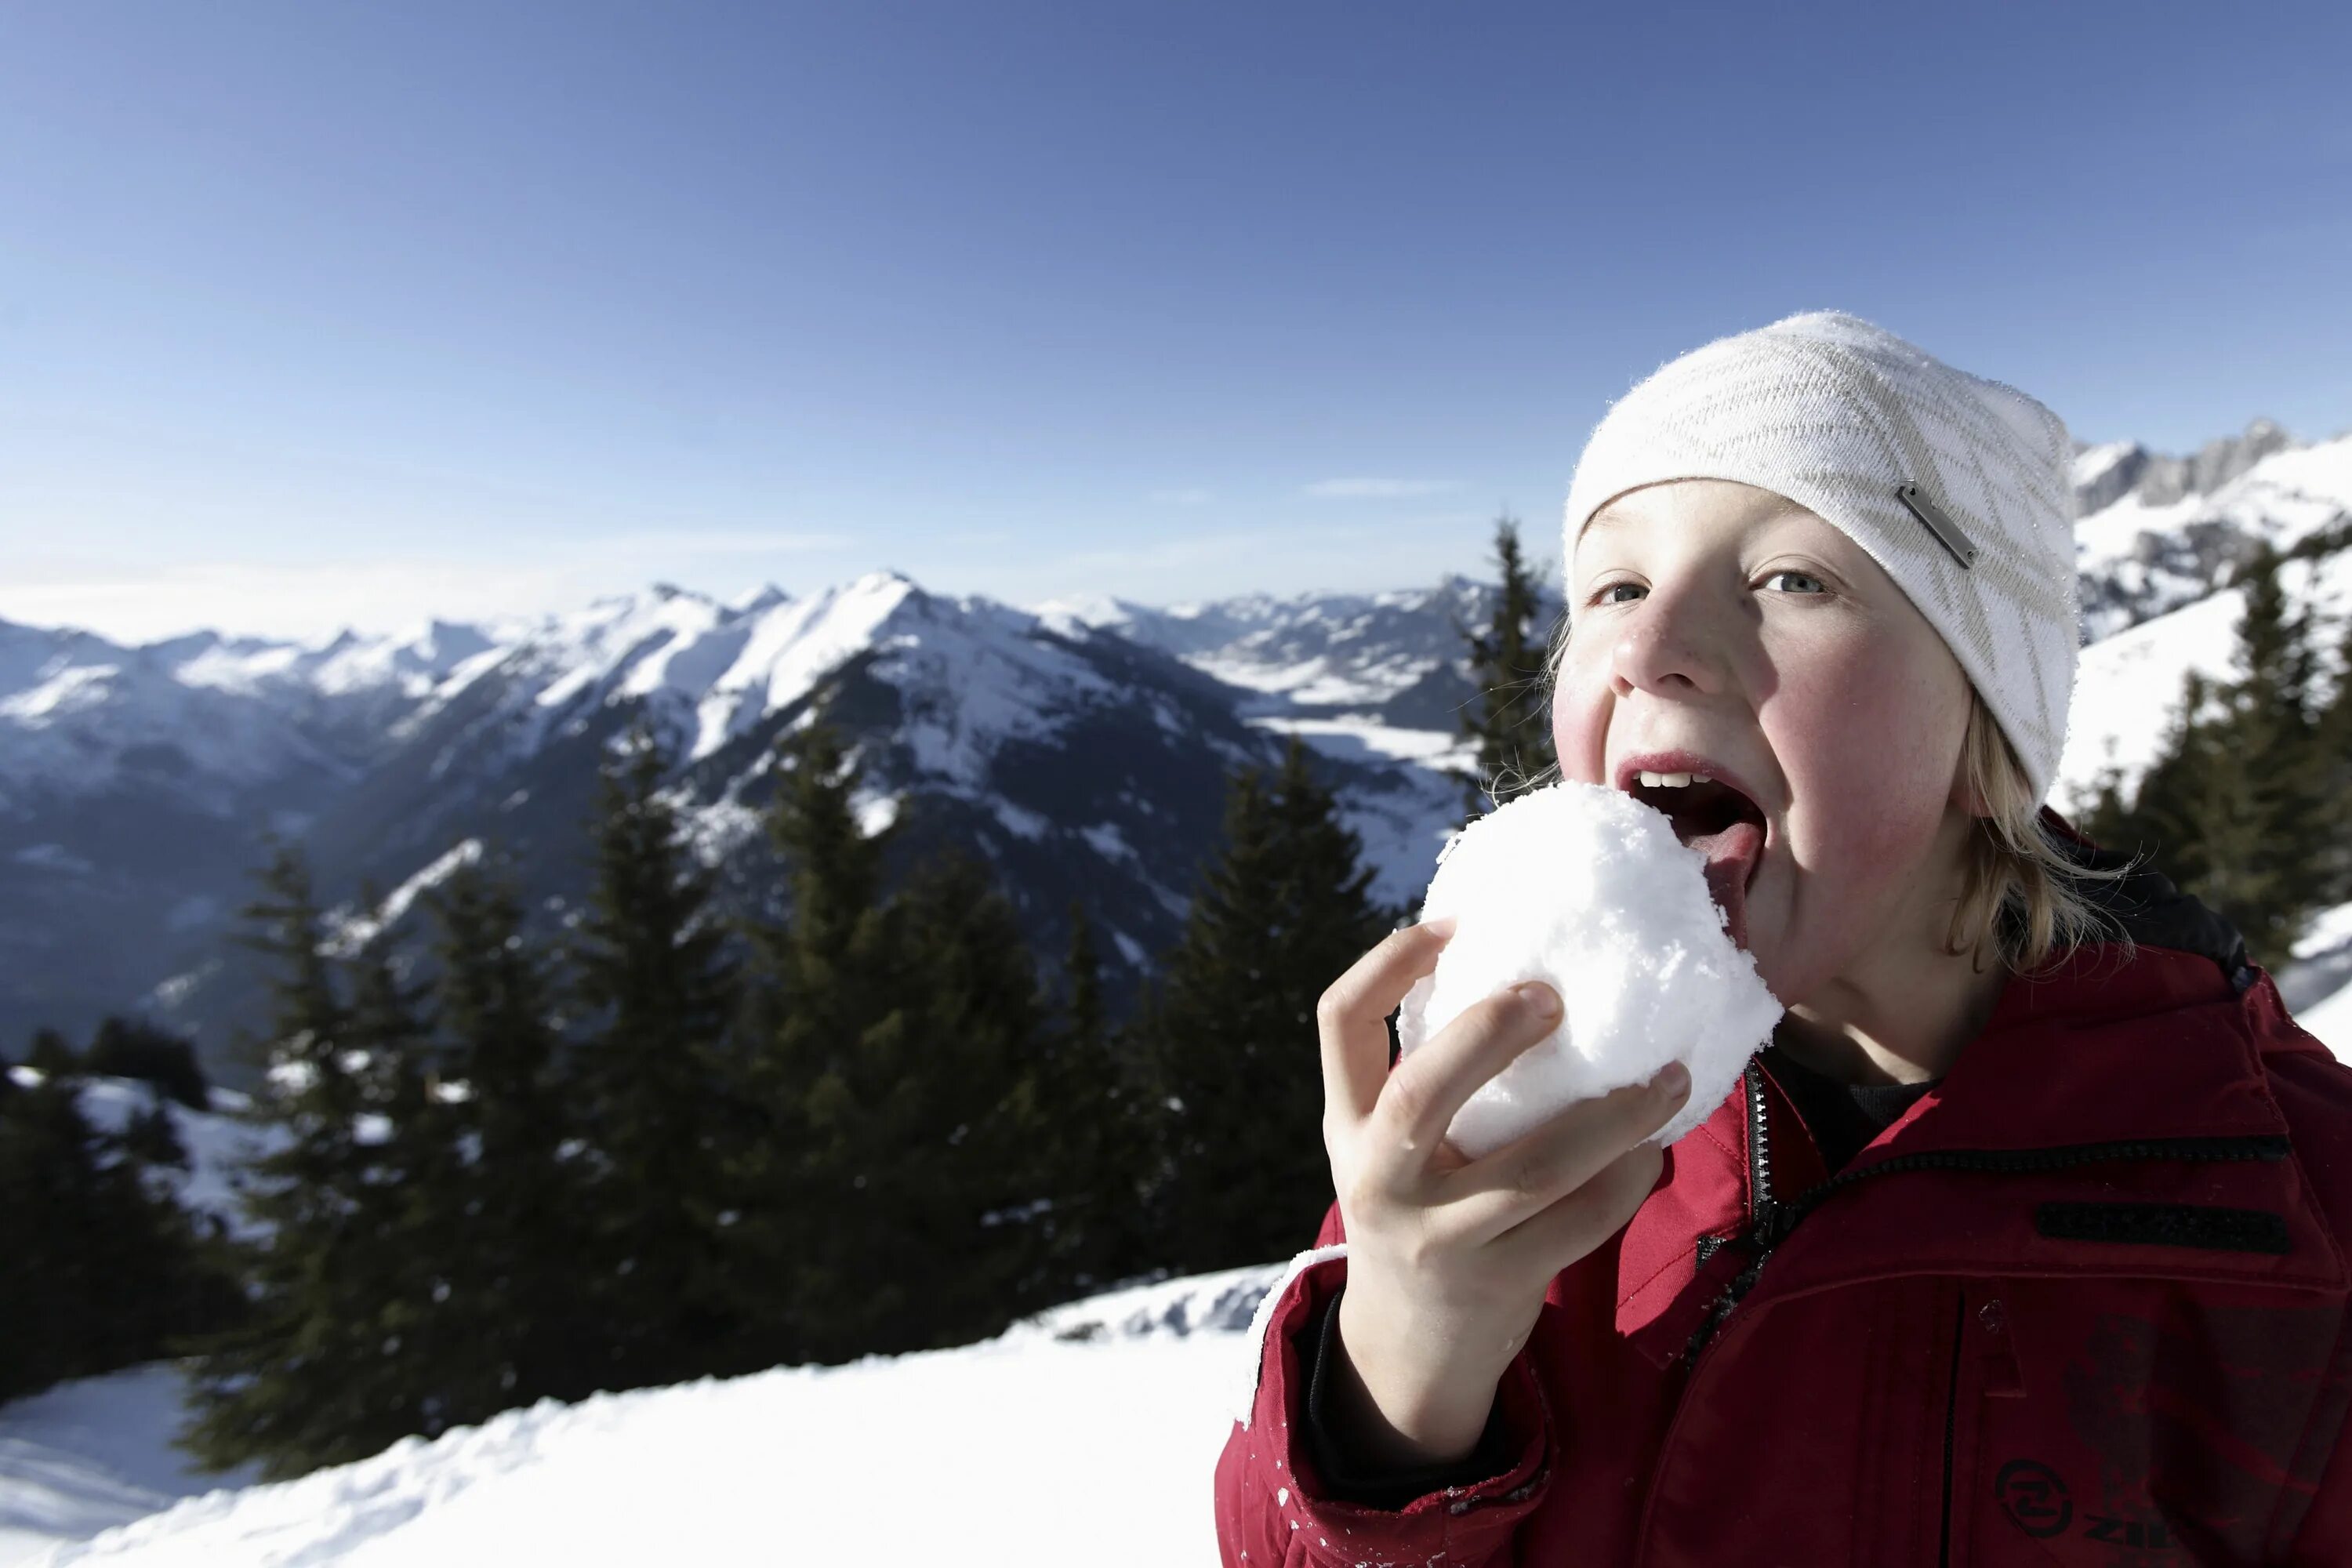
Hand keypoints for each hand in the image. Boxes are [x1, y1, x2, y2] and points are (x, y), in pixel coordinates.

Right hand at [1316, 918, 1690, 1468]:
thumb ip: (1429, 1079)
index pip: (1340, 1021)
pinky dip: (1628, 1180)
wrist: (1409, 1347)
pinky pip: (1581, 1221)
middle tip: (1554, 996)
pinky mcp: (1502, 1281)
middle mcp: (1381, 1178)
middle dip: (1489, 1035)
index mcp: (1349, 1124)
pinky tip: (1653, 1151)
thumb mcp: (1390, 1147)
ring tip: (1667, 1077)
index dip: (1389, 961)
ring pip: (1537, 1169)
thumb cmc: (1419, 1209)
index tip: (1456, 923)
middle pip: (1420, 1094)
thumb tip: (1526, 969)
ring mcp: (1441, 1237)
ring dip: (1615, 1117)